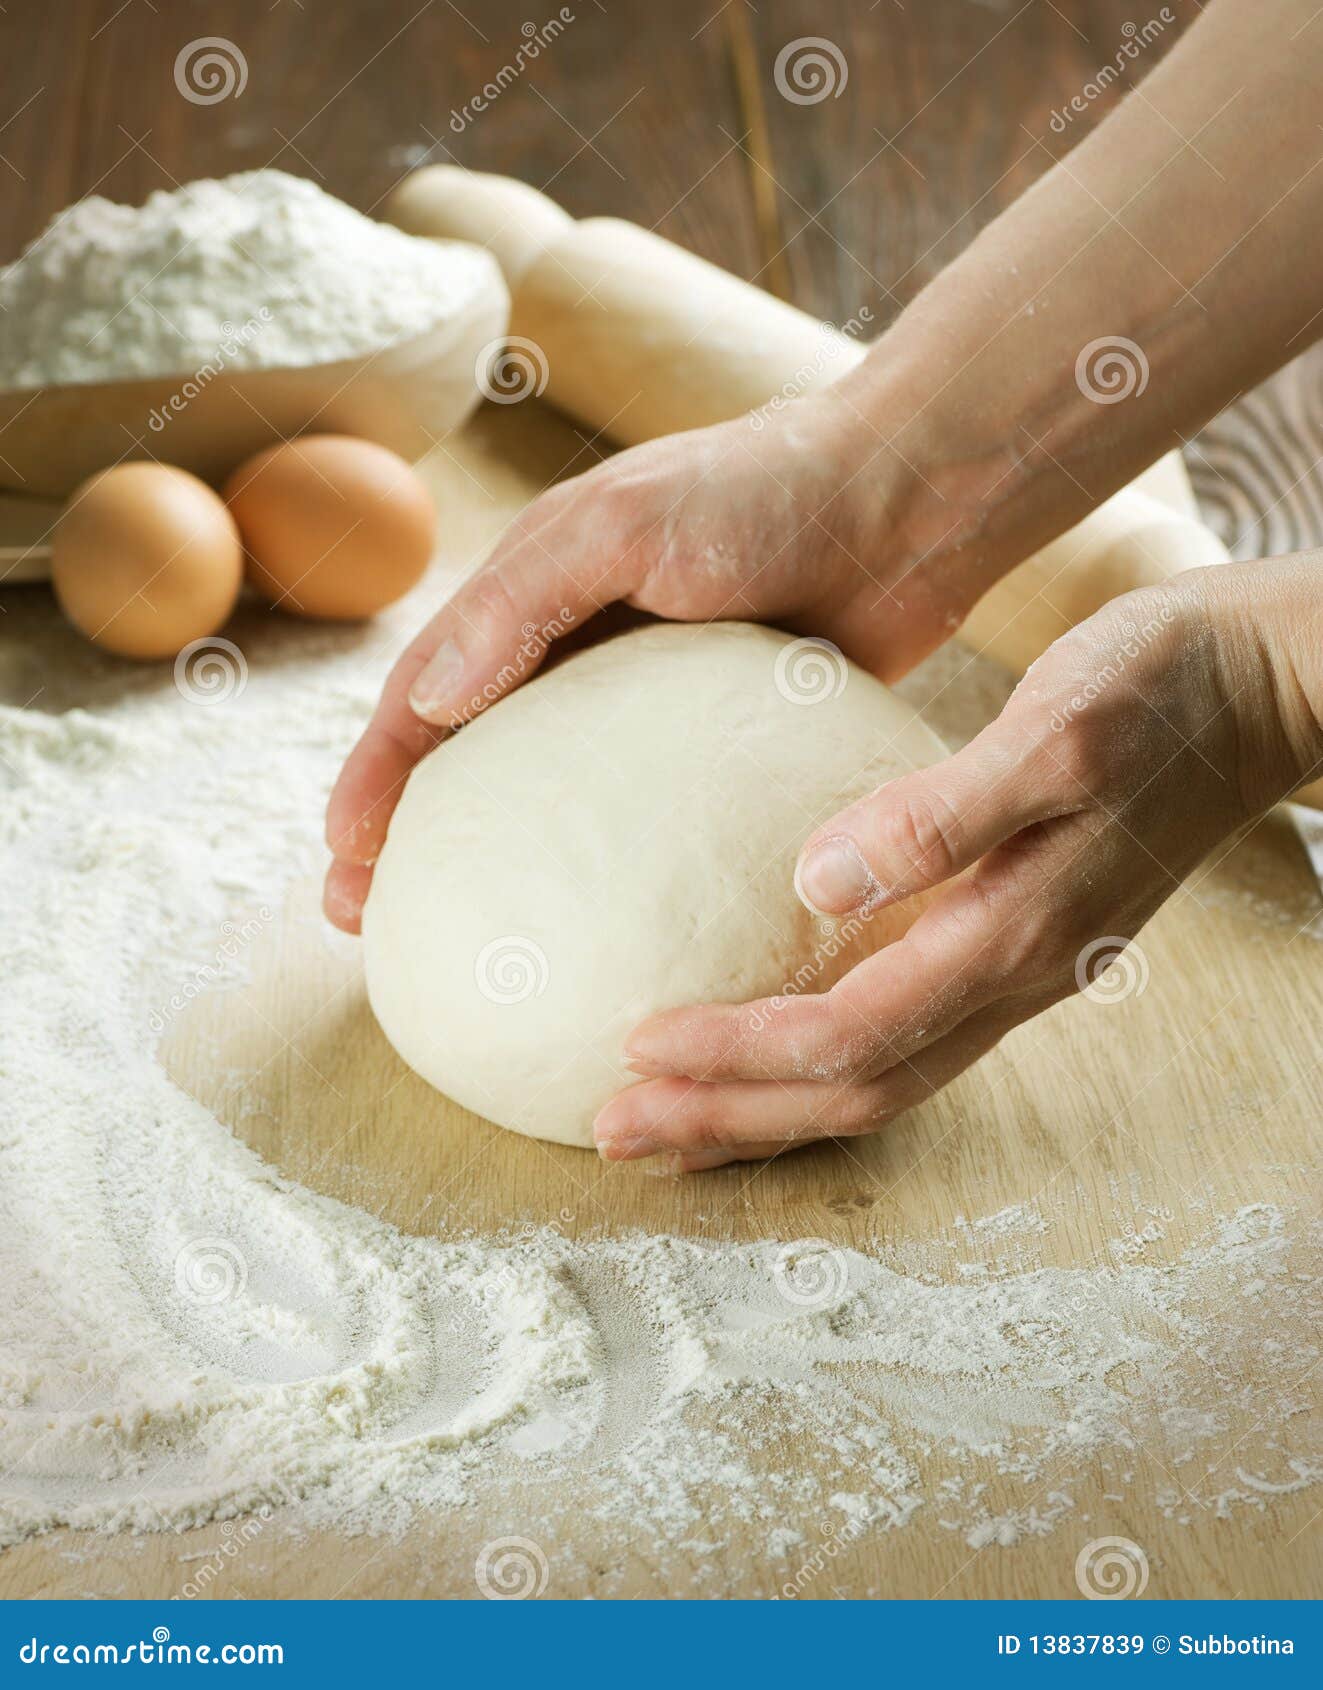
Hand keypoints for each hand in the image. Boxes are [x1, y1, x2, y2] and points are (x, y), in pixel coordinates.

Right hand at [324, 393, 966, 931]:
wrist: (908, 501)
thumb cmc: (767, 491)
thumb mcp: (627, 525)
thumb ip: (523, 602)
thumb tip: (427, 703)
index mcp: (533, 591)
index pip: (424, 696)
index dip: (374, 777)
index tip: (345, 863)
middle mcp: (575, 650)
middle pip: (467, 759)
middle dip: (409, 841)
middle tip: (374, 927)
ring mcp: (646, 704)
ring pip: (550, 801)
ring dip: (500, 869)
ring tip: (473, 947)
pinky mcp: (718, 742)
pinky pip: (651, 820)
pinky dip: (615, 872)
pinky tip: (612, 934)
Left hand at [595, 559, 1321, 1170]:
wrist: (1263, 685)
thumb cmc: (1159, 688)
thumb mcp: (1056, 730)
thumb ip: (942, 814)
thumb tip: (815, 883)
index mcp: (1008, 936)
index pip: (848, 1038)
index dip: (739, 1058)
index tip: (636, 1049)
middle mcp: (1011, 979)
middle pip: (853, 1094)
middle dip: (730, 1121)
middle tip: (613, 1129)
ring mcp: (1019, 971)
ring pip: (879, 1081)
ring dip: (765, 1108)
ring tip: (666, 1116)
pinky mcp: (1016, 941)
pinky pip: (901, 1036)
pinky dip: (816, 1061)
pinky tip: (764, 1037)